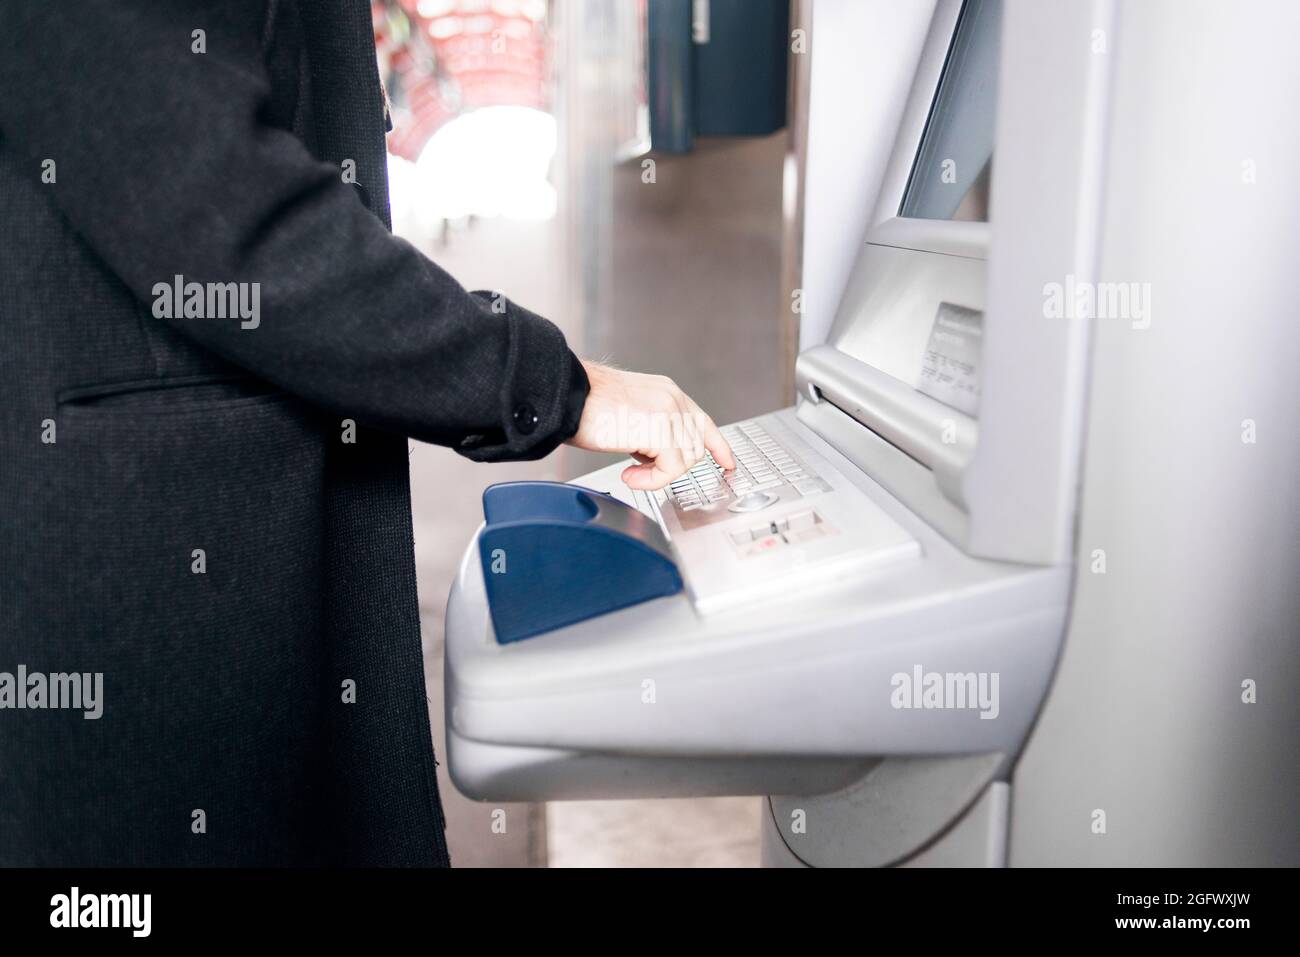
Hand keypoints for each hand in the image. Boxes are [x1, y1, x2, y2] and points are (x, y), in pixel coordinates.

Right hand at [566, 361, 736, 490]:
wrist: (567, 396)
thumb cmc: (585, 406)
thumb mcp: (628, 414)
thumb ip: (649, 430)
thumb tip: (652, 456)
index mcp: (666, 393)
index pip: (703, 422)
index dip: (718, 446)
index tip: (727, 463)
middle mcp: (672, 399)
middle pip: (695, 447)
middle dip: (672, 466)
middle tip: (639, 469)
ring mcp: (669, 413)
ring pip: (686, 461)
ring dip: (658, 474)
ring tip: (631, 471)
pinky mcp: (660, 430)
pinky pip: (671, 470)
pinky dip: (651, 480)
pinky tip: (629, 475)